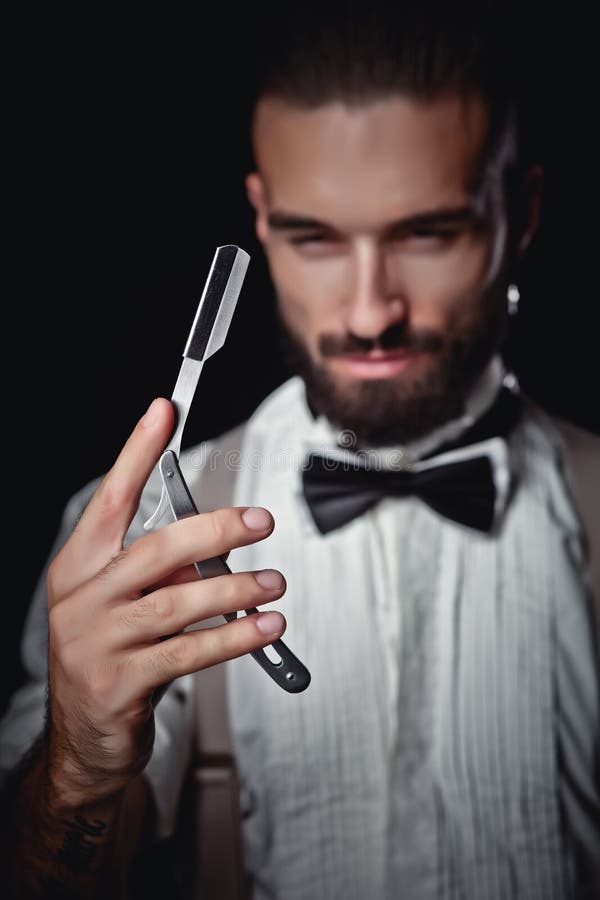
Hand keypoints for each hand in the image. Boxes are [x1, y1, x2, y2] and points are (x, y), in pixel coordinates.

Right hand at [45, 398, 285, 805]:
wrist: (84, 739)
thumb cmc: (109, 655)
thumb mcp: (121, 604)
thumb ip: (160, 570)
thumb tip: (215, 541)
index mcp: (78, 567)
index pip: (110, 499)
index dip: (137, 453)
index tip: (164, 412)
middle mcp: (81, 600)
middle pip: (155, 550)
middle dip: (215, 529)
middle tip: (260, 521)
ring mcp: (96, 644)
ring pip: (177, 602)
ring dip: (235, 588)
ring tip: (274, 581)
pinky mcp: (119, 685)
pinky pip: (189, 653)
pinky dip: (235, 636)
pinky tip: (266, 626)